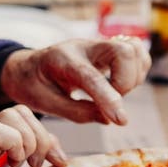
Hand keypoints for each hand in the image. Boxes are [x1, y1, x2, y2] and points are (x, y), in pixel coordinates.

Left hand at [0, 38, 150, 125]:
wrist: (29, 67)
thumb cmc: (34, 85)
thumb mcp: (45, 103)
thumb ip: (77, 112)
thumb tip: (108, 119)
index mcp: (62, 59)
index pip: (92, 76)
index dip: (109, 98)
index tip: (121, 121)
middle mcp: (85, 47)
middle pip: (124, 52)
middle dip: (126, 83)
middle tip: (111, 102)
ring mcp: (100, 45)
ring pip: (135, 51)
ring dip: (134, 78)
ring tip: (115, 93)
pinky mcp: (110, 50)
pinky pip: (137, 54)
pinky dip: (138, 72)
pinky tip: (121, 84)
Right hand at [0, 105, 66, 166]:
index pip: (23, 122)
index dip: (47, 138)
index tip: (58, 161)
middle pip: (21, 113)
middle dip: (42, 138)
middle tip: (39, 165)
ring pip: (13, 116)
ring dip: (29, 142)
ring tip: (23, 166)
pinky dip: (15, 146)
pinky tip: (11, 165)